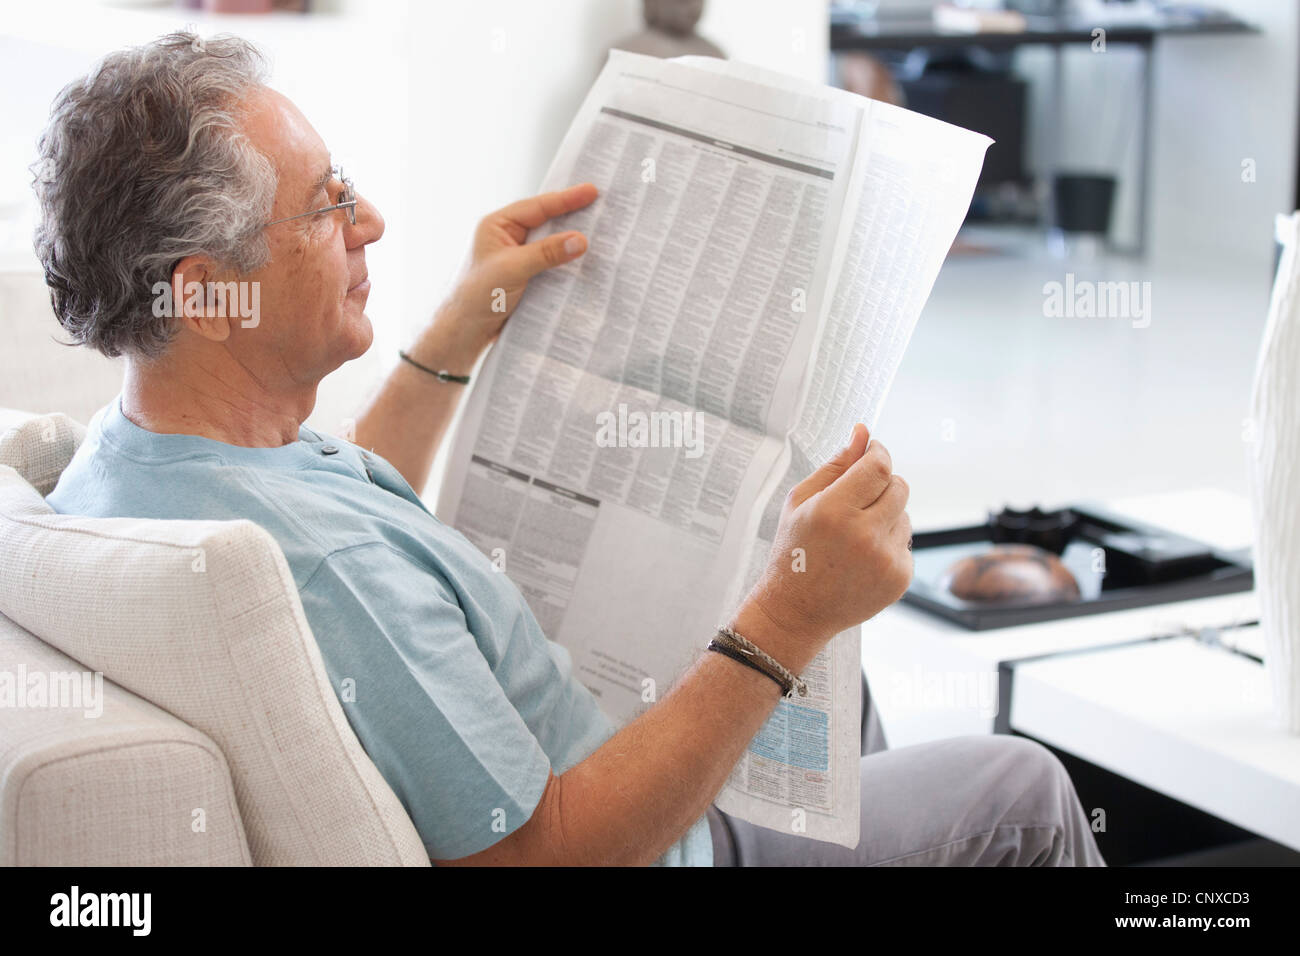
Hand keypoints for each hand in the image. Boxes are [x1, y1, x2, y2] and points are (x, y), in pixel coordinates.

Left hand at [429, 183, 598, 369]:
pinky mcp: (526, 278)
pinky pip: (552, 266)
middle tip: (604, 206)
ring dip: (572, 243)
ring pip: (551, 244)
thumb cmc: (476, 296)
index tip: (592, 191)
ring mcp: (518, 258)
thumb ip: (546, 253)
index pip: (537, 207)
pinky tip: (586, 264)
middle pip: (547, 222)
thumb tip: (580, 240)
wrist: (464, 333)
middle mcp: (508, 238)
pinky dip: (568, 264)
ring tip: (603, 234)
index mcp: (498, 225)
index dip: (566, 199)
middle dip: (573, 216)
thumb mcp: (512, 269)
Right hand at [732, 423, 912, 671]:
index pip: (878, 466)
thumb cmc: (795, 550)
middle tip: (860, 496)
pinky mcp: (900, 578)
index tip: (872, 453)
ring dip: (886, 516)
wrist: (797, 610)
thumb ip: (836, 464)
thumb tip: (863, 432)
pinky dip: (889, 544)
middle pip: (899, 486)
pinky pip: (906, 543)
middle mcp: (863, 534)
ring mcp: (885, 559)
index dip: (879, 454)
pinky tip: (862, 559)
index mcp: (834, 510)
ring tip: (855, 536)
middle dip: (884, 483)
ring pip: (904, 514)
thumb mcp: (801, 502)